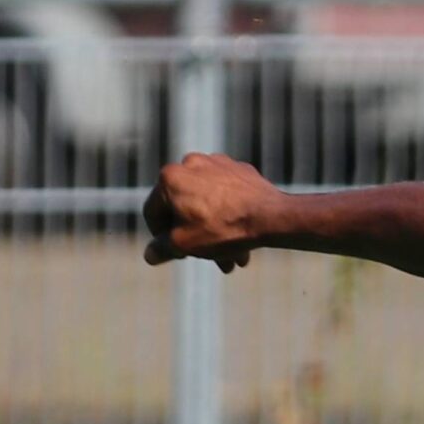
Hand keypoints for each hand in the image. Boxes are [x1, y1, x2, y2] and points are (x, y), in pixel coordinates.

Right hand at [142, 153, 281, 269]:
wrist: (273, 216)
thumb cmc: (224, 228)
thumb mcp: (186, 244)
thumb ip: (163, 249)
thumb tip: (150, 255)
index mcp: (170, 177)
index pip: (154, 212)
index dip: (161, 238)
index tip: (177, 254)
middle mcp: (191, 163)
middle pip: (186, 209)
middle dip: (198, 239)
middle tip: (211, 261)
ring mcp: (218, 163)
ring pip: (209, 204)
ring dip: (217, 233)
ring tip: (233, 259)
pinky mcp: (241, 170)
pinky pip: (228, 196)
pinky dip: (231, 215)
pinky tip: (244, 238)